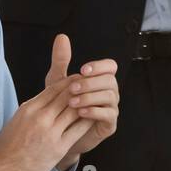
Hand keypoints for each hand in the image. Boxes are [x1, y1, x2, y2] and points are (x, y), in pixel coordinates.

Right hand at [0, 63, 93, 170]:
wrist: (4, 170)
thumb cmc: (8, 146)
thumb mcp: (16, 119)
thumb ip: (32, 108)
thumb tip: (45, 97)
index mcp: (29, 108)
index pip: (54, 88)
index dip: (69, 82)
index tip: (79, 79)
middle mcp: (40, 117)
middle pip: (67, 96)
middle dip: (82, 89)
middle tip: (93, 85)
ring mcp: (50, 132)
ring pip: (75, 110)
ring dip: (87, 104)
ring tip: (96, 100)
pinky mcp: (59, 147)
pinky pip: (78, 129)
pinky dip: (88, 121)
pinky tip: (94, 117)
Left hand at [42, 34, 118, 170]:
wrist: (59, 134)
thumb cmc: (61, 105)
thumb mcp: (58, 81)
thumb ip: (61, 60)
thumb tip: (62, 37)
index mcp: (100, 80)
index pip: (110, 67)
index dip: (99, 66)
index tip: (82, 69)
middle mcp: (109, 92)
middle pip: (111, 80)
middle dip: (91, 83)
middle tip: (72, 88)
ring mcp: (111, 108)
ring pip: (109, 96)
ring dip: (90, 97)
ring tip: (72, 102)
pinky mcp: (109, 124)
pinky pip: (108, 114)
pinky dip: (94, 111)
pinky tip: (79, 112)